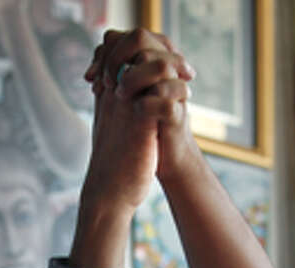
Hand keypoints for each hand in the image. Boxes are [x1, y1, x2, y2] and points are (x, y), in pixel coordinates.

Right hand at [85, 28, 193, 205]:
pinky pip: (162, 91)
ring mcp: (126, 105)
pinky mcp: (140, 123)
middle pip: (134, 47)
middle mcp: (114, 93)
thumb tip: (137, 102)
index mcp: (108, 93)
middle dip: (163, 50)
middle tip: (185, 69)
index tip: (169, 64)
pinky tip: (185, 103)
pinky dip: (177, 91)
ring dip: (173, 67)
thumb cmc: (114, 165)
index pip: (119, 49)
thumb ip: (120, 110)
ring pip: (150, 63)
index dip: (145, 49)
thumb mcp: (113, 129)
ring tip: (187, 81)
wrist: (108, 193)